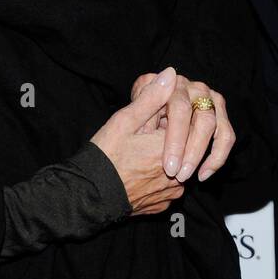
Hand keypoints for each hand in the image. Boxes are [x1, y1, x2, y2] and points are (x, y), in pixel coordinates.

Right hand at [90, 68, 187, 215]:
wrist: (88, 197)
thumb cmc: (105, 157)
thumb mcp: (124, 121)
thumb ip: (151, 98)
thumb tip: (170, 74)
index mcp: (171, 149)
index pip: (189, 124)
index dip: (168, 119)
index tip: (149, 122)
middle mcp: (178, 174)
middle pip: (185, 145)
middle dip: (167, 137)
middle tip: (140, 140)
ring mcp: (171, 192)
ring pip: (178, 165)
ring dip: (165, 156)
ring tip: (137, 156)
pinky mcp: (163, 204)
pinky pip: (168, 185)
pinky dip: (158, 175)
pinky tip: (138, 172)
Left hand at [129, 68, 234, 182]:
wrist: (137, 132)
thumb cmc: (130, 127)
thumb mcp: (130, 116)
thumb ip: (148, 98)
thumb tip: (169, 74)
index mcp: (170, 84)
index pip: (180, 110)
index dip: (175, 141)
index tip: (169, 167)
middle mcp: (193, 88)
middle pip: (203, 119)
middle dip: (192, 152)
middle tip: (180, 175)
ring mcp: (208, 99)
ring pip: (219, 127)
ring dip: (209, 156)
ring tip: (195, 177)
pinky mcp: (217, 113)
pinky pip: (225, 135)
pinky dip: (217, 157)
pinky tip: (203, 174)